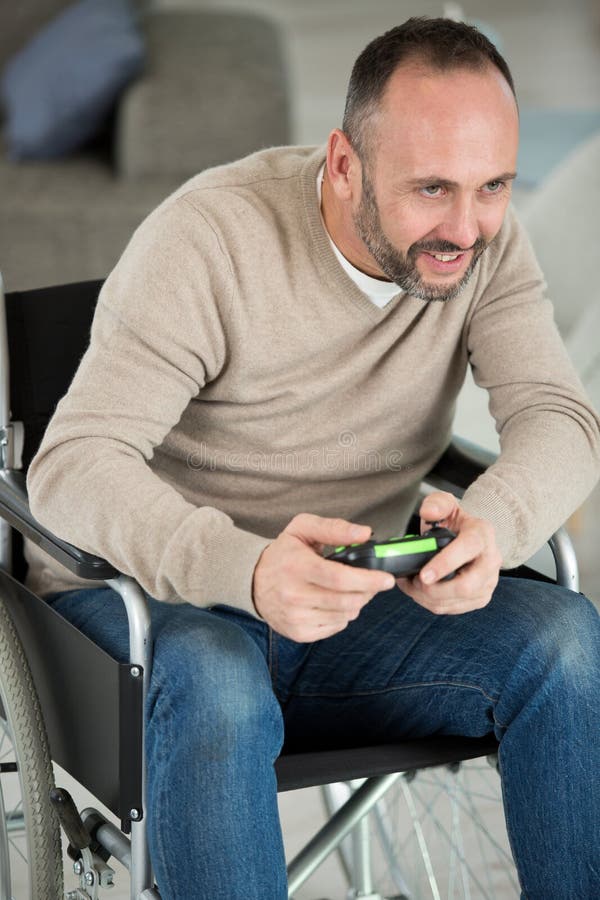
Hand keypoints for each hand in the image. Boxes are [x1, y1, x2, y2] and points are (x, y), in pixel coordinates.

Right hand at [252, 513, 395, 641]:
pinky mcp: (298, 633)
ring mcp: (296, 617)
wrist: (253, 581)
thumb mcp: (302, 529)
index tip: (387, 579)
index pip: (340, 579)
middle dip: (367, 592)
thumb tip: (364, 533)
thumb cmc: (283, 553)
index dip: (368, 580)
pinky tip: (334, 601)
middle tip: (372, 582)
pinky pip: (335, 627)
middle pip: (346, 601)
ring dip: (356, 602)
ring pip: (344, 615)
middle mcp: (294, 595)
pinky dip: (343, 614)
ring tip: (350, 589)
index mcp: (296, 567)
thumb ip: (334, 528)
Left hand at [396, 491, 501, 614]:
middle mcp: (491, 560)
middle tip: (414, 581)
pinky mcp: (480, 597)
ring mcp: (488, 582)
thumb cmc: (456, 523)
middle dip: (434, 589)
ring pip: (457, 601)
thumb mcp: (446, 504)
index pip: (468, 550)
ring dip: (428, 597)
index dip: (445, 564)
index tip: (424, 574)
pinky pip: (454, 608)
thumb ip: (436, 503)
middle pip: (466, 586)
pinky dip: (432, 603)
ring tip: (412, 584)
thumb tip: (429, 512)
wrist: (471, 537)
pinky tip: (420, 591)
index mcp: (482, 534)